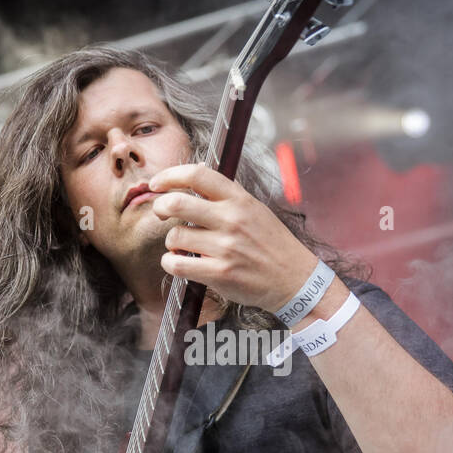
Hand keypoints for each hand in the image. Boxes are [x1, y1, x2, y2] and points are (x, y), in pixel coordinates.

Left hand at [148, 163, 320, 312]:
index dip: (169, 176)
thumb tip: (196, 173)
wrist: (294, 279)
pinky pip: (177, 264)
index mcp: (239, 199)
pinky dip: (171, 262)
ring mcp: (225, 247)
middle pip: (177, 203)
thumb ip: (226, 194)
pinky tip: (179, 261)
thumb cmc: (272, 244)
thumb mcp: (254, 209)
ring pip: (175, 237)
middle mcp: (231, 220)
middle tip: (161, 214)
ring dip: (171, 242)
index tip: (157, 183)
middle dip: (160, 208)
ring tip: (183, 246)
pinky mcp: (220, 273)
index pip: (197, 175)